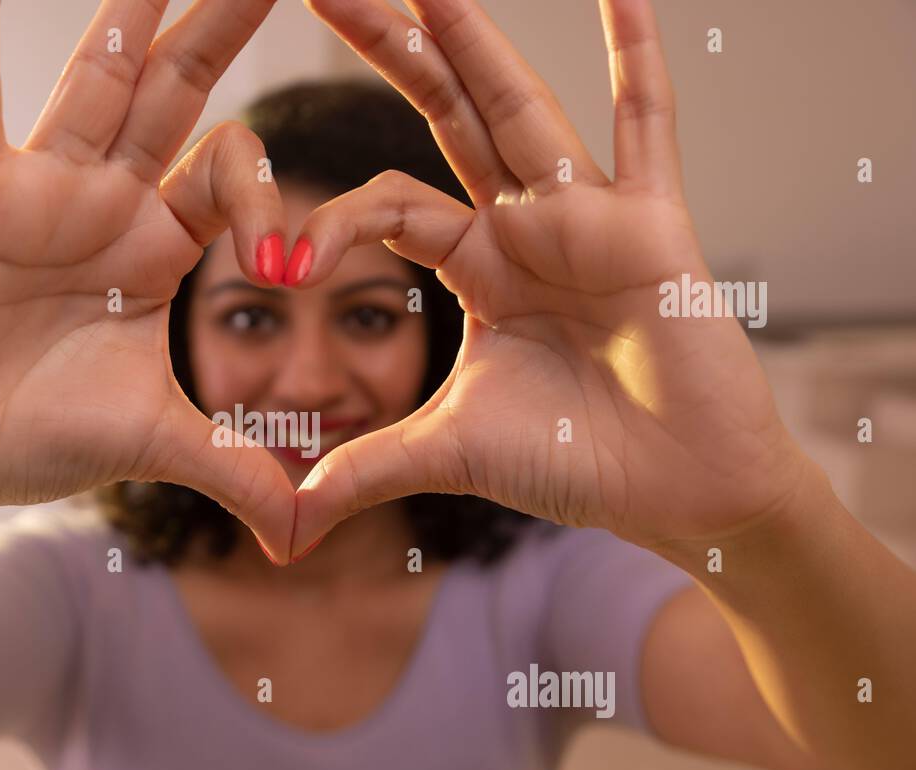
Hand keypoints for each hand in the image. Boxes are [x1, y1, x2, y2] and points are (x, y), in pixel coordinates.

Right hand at [0, 0, 298, 559]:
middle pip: (178, 92)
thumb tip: (310, 537)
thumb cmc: (36, 439)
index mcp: (159, 252)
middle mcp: (108, 203)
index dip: (266, 197)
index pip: (231, 176)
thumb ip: (234, 471)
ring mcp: (37, 188)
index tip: (282, 262)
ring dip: (130, 9)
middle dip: (223, 24)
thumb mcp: (150, 444)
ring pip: (94, 78)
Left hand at [290, 0, 810, 557]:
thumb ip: (366, 470)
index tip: (281, 266)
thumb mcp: (449, 454)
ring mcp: (589, 216)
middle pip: (446, 117)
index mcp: (479, 265)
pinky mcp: (652, 224)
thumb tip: (285, 529)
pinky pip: (649, 127)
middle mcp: (527, 225)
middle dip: (390, 51)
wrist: (679, 492)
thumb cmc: (579, 461)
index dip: (331, 224)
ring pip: (521, 106)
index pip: (390, 209)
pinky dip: (639, 58)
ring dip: (475, 36)